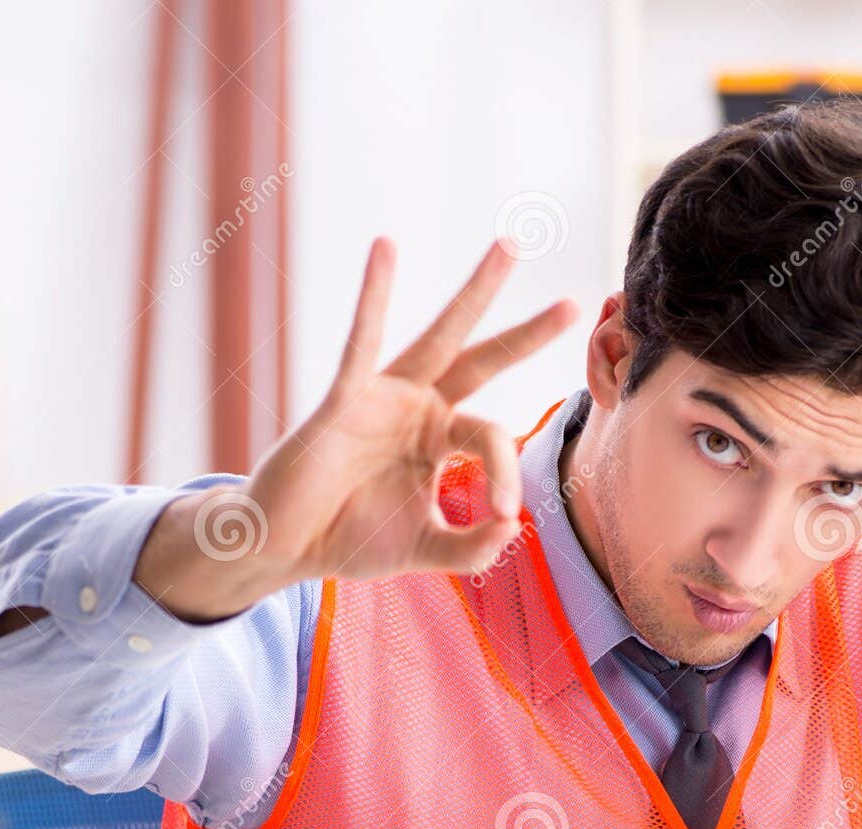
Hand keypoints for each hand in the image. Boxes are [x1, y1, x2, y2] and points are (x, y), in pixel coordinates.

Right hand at [137, 237, 577, 620]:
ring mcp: (384, 398)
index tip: (504, 515)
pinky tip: (384, 249)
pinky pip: (362, 342)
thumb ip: (471, 547)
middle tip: (574, 305)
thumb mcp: (426, 550)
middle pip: (484, 360)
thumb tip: (513, 528)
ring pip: (441, 337)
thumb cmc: (350, 540)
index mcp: (440, 439)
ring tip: (508, 245)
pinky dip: (373, 297)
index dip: (506, 474)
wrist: (287, 548)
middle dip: (527, 333)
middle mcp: (418, 408)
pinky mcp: (344, 399)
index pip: (492, 439)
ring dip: (476, 293)